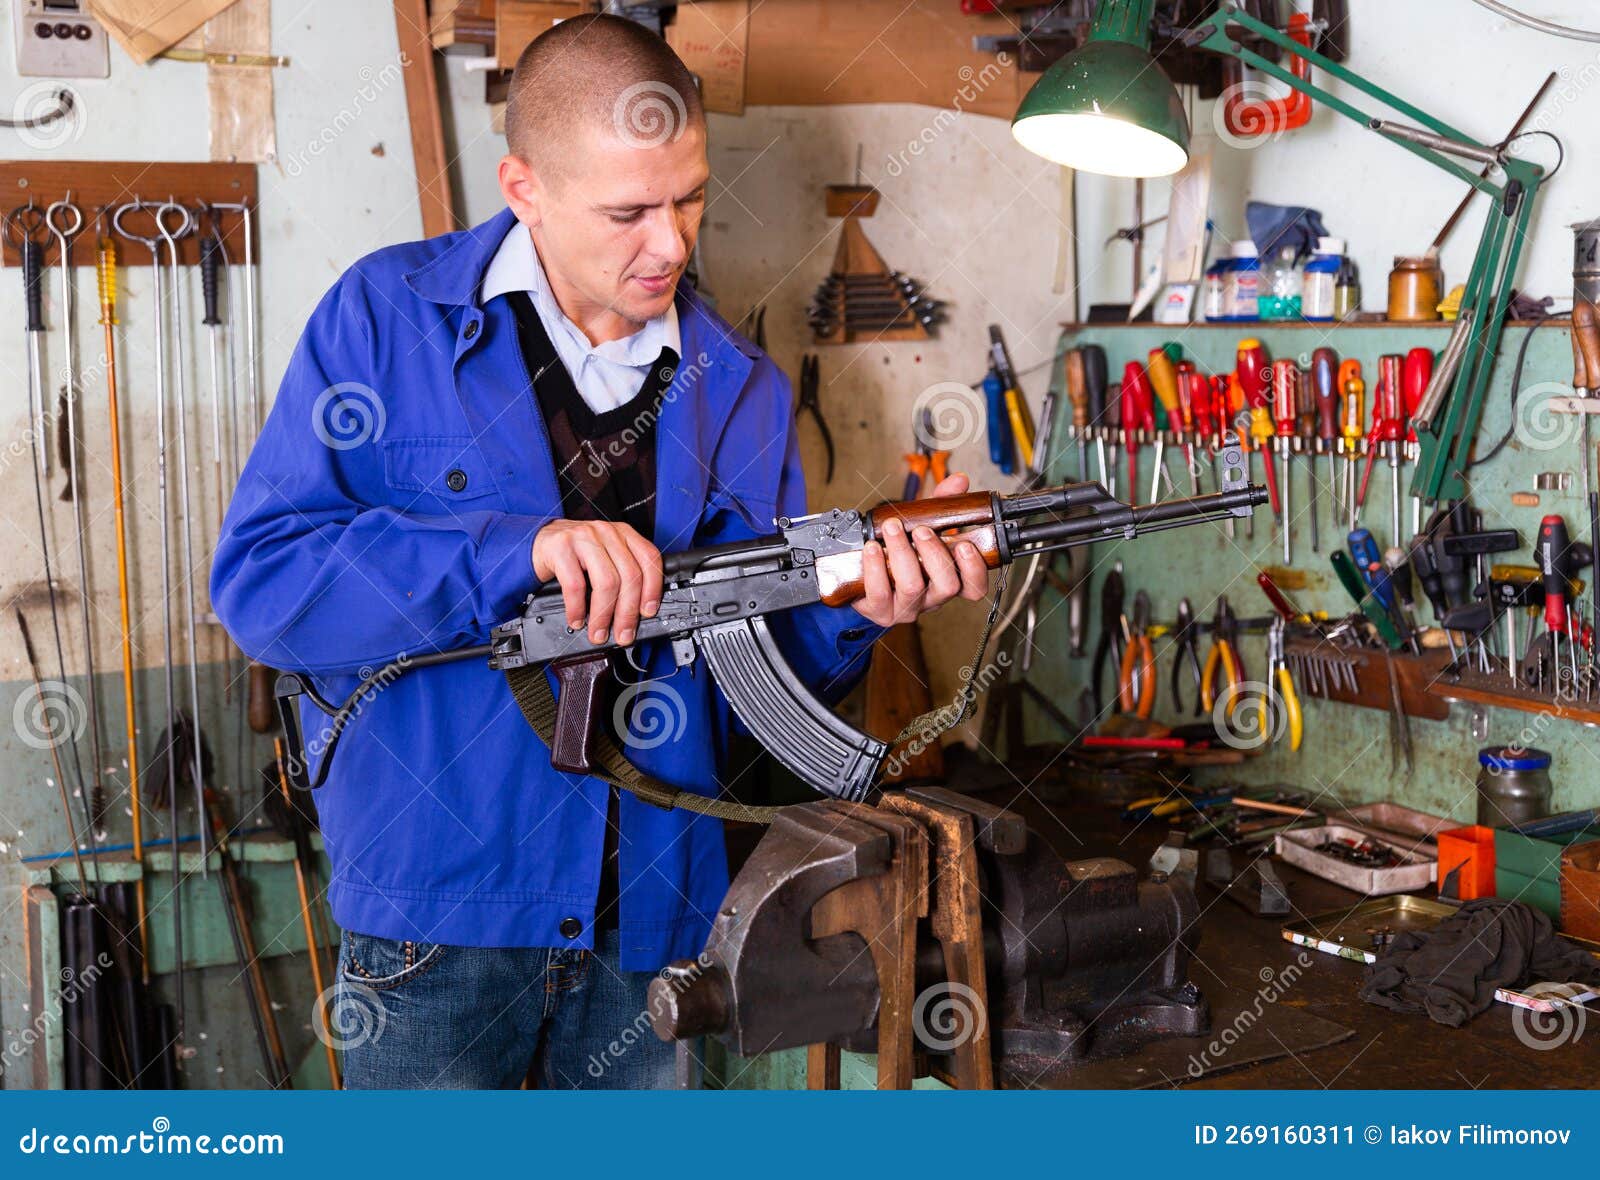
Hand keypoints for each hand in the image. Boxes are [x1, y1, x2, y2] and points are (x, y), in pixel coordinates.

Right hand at [532, 519, 662, 645]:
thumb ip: (621, 574)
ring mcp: (584, 538)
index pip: (649, 559)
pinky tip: (577, 619)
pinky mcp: (561, 547)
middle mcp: (606, 533)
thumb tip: (635, 613)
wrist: (538, 542)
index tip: (648, 612)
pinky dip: (577, 608)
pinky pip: (575, 585)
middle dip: (628, 612)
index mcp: (623, 534)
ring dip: (604, 615)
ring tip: (598, 632)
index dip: (653, 589)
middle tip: (623, 634)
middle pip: (629, 576)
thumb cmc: (574, 554)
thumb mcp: (603, 557)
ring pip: (606, 581)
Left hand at [852, 473, 990, 627]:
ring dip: (903, 552)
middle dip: (935, 553)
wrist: (861, 579)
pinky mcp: (880, 610)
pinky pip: (880, 592)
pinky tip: (872, 548)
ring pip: (913, 586)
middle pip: (947, 585)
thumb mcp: (922, 528)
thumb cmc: (898, 555)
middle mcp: (931, 598)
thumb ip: (942, 505)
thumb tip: (959, 481)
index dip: (974, 570)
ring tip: (893, 529)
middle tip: (922, 530)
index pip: (974, 587)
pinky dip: (876, 566)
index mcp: (947, 580)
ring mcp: (906, 607)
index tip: (965, 545)